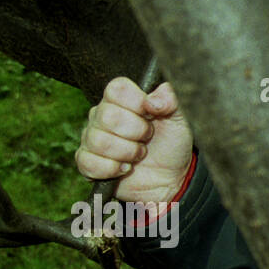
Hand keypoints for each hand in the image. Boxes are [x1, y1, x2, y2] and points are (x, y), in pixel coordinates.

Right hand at [75, 77, 193, 204]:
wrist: (171, 179)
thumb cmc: (172, 146)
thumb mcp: (180, 120)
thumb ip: (172, 100)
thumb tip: (153, 99)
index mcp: (122, 100)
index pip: (116, 89)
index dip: (137, 104)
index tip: (151, 116)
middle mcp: (102, 115)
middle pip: (107, 116)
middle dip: (136, 132)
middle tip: (147, 139)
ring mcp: (92, 138)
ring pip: (99, 141)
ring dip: (127, 153)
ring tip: (138, 154)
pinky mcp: (88, 162)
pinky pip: (89, 162)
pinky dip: (112, 169)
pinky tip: (125, 168)